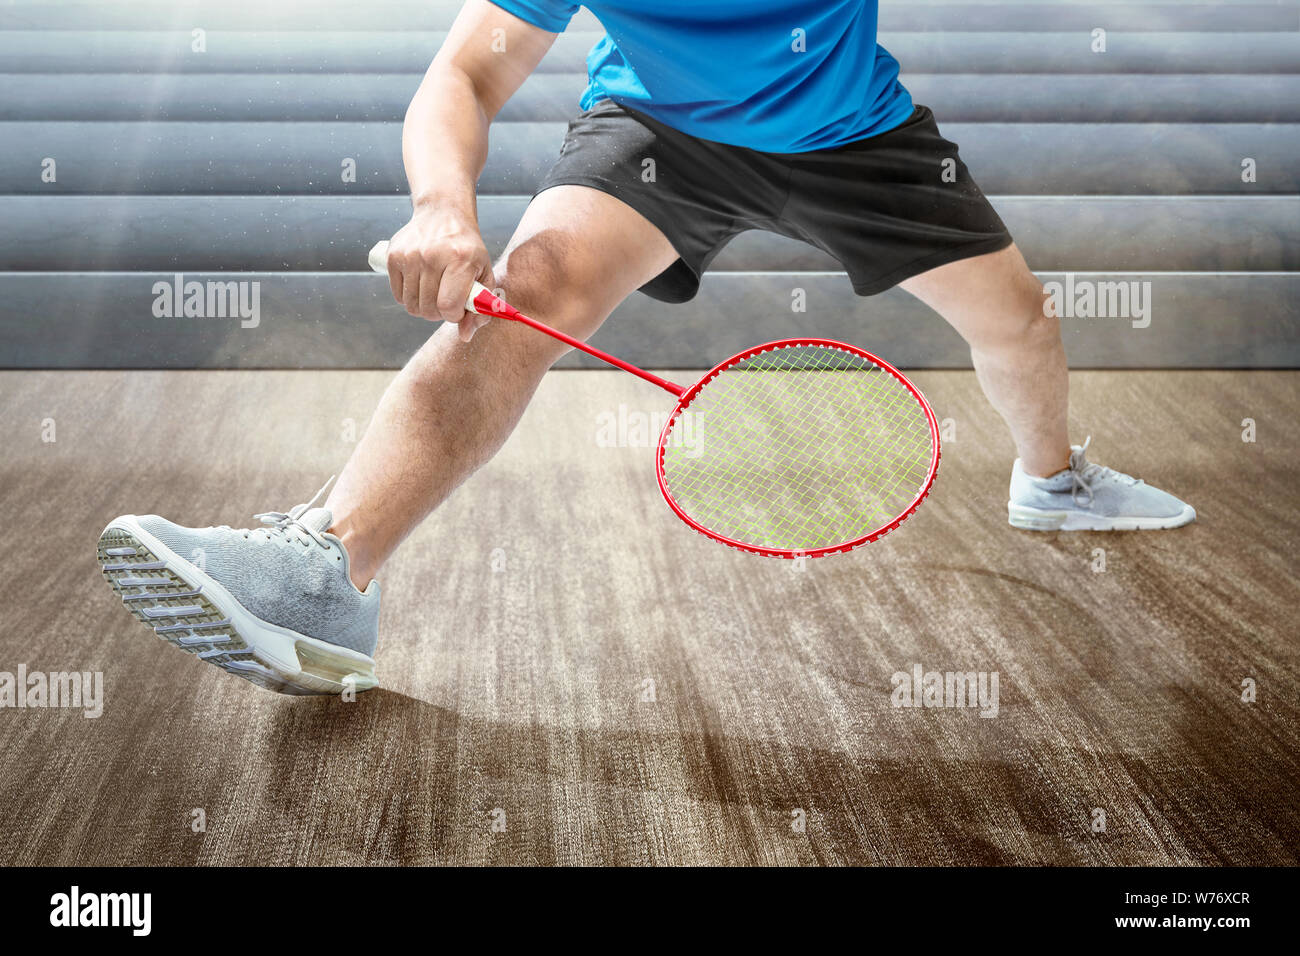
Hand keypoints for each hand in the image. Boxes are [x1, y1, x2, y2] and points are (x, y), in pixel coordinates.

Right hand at [384, 205, 494, 341]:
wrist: (442, 214)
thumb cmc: (467, 249)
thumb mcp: (483, 274)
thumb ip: (480, 310)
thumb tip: (465, 336)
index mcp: (460, 259)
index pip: (449, 306)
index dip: (453, 316)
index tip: (457, 309)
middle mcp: (432, 256)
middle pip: (429, 309)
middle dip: (439, 313)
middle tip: (446, 300)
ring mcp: (410, 255)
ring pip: (411, 306)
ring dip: (424, 307)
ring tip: (434, 293)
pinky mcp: (393, 256)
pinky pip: (398, 295)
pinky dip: (410, 297)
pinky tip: (420, 285)